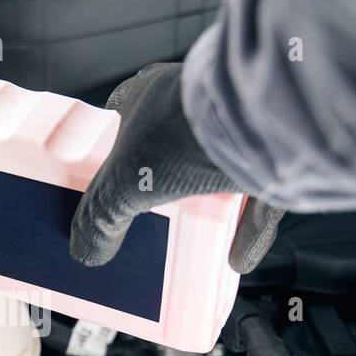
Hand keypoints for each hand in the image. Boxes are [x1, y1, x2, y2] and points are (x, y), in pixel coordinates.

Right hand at [68, 63, 282, 273]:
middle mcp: (191, 105)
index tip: (103, 178)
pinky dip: (247, 228)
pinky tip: (238, 258)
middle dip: (158, 181)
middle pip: (166, 147)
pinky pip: (256, 195)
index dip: (109, 147)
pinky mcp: (270, 150)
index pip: (119, 116)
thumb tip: (85, 251)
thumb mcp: (123, 184)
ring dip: (205, 204)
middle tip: (145, 215)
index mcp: (147, 97)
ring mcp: (233, 125)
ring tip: (192, 236)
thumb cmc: (184, 132)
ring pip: (214, 168)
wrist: (264, 120)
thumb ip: (100, 219)